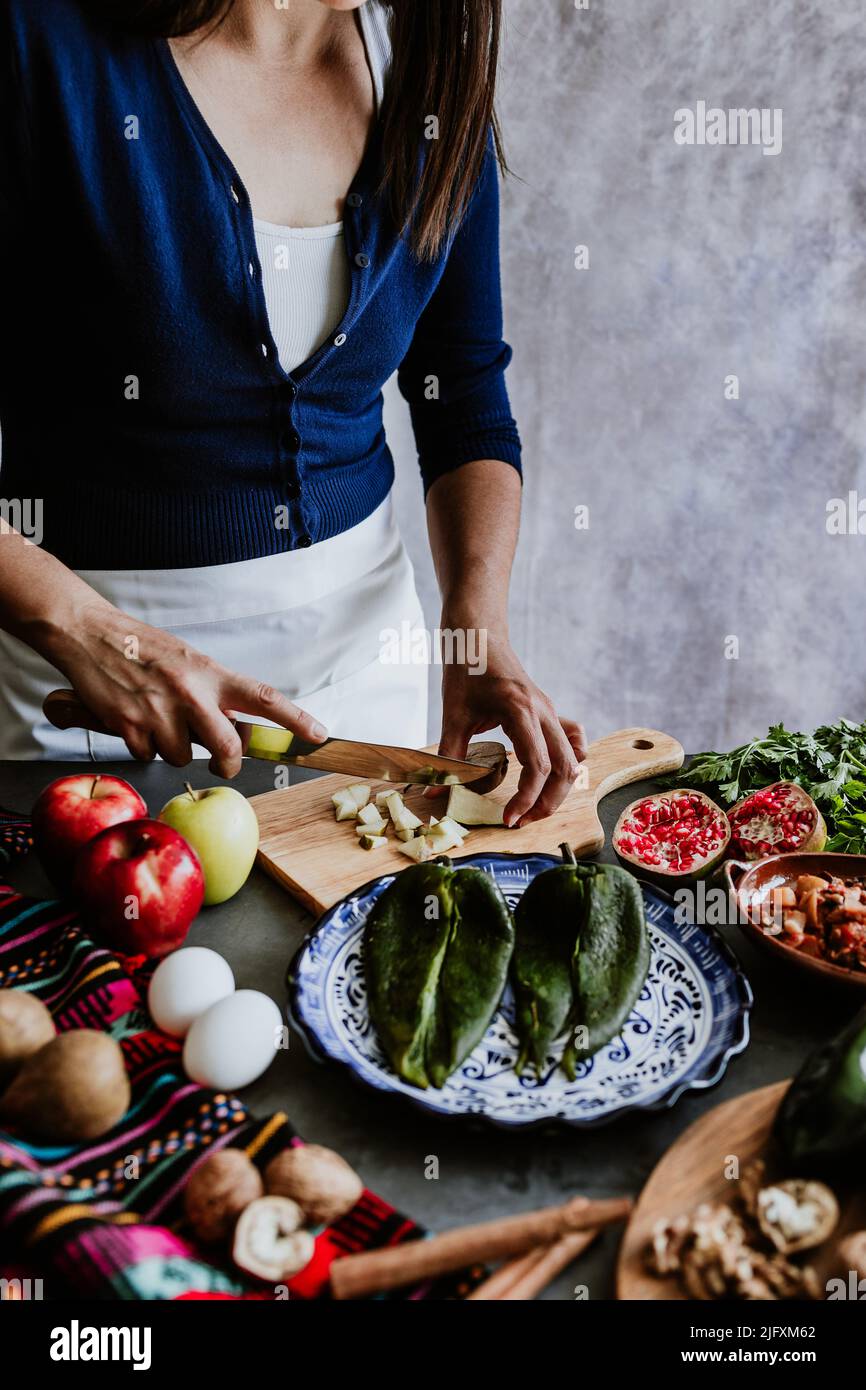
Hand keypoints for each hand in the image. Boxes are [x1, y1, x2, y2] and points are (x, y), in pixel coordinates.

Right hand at [47, 599, 326, 776]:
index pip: (263, 697)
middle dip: (228, 764)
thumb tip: (232, 724)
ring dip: (173, 748)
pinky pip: (148, 755)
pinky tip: (133, 720)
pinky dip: (142, 745)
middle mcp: (190, 692)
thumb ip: (211, 691)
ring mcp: (160, 711)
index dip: (295, 719)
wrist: (89, 633)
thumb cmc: (141, 648)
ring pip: (183, 757)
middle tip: (222, 764)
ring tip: (157, 719)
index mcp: (210, 673)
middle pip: (228, 748)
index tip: (318, 735)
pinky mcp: (130, 726)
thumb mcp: (187, 660)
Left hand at [437, 636, 585, 826]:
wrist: (479, 633)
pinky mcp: (548, 712)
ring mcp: (550, 711)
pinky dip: (569, 762)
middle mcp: (543, 712)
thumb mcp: (453, 713)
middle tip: (521, 820)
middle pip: (564, 768)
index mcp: (521, 711)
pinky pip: (572, 740)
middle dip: (547, 802)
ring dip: (558, 788)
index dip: (528, 798)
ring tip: (534, 807)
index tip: (509, 818)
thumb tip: (434, 792)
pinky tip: (552, 777)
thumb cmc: (466, 667)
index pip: (539, 766)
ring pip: (572, 758)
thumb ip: (448, 755)